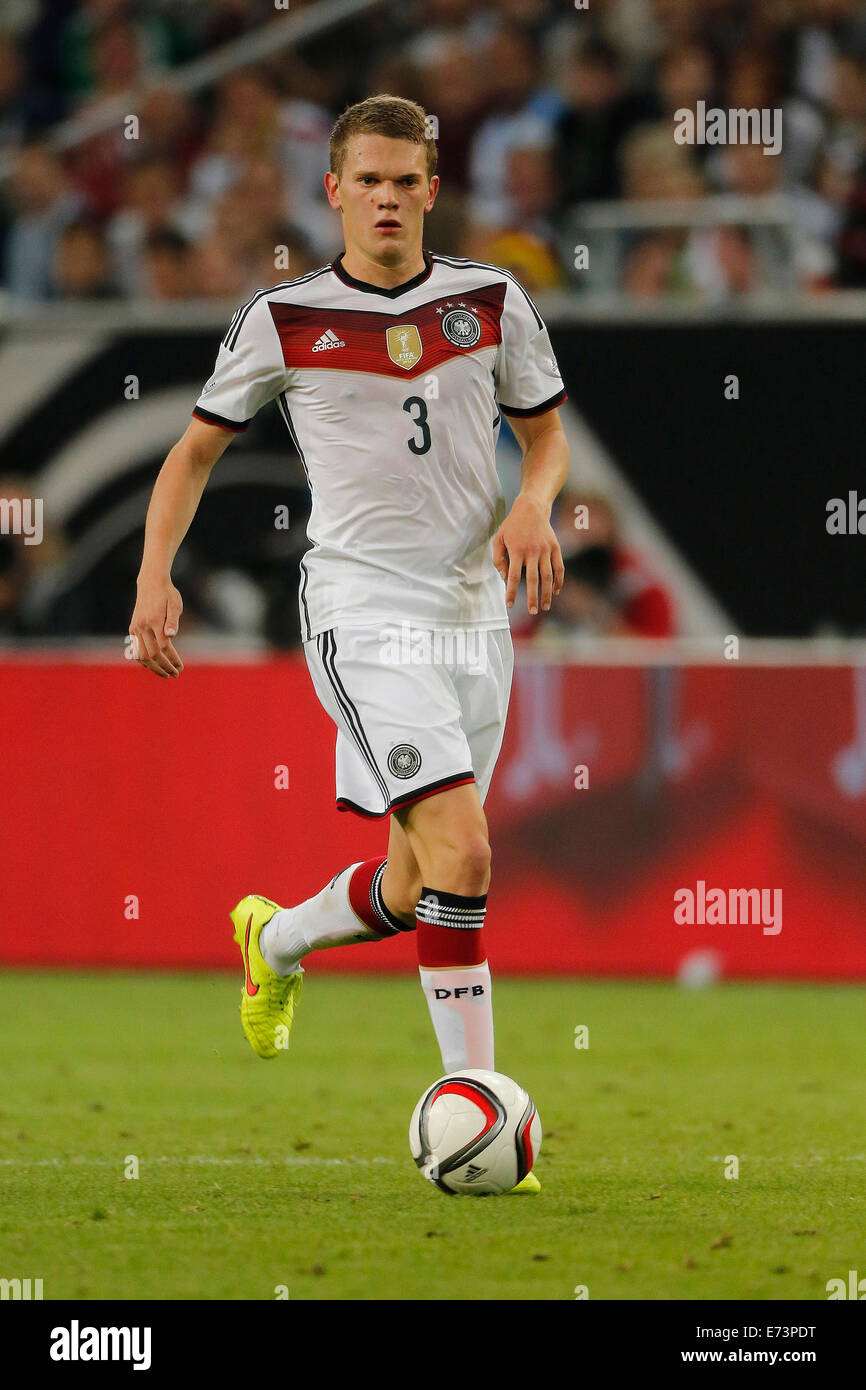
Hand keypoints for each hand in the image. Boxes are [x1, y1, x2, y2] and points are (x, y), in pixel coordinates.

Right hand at [129, 575, 183, 678]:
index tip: (181, 667)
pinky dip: (143, 661)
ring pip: (142, 655)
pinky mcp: (132, 628)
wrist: (151, 583)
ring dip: (153, 668)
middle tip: (175, 674)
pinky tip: (152, 666)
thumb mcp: (175, 604)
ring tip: (165, 674)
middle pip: (152, 655)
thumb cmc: (167, 594)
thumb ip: (172, 620)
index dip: (172, 659)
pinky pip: (136, 649)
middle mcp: (142, 626)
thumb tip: (171, 635)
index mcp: (154, 621)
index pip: (164, 647)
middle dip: (164, 667)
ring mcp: (135, 628)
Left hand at [493, 494, 564, 614]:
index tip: (509, 604)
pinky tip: (556, 591)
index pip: (514, 576)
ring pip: (548, 576)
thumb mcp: (498, 539)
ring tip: (545, 607)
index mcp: (517, 550)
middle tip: (532, 612)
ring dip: (547, 593)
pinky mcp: (555, 547)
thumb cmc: (512, 525)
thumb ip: (498, 559)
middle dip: (533, 598)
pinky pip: (559, 567)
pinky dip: (559, 580)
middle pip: (534, 579)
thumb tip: (505, 577)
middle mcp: (532, 551)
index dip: (512, 592)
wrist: (531, 508)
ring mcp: (545, 550)